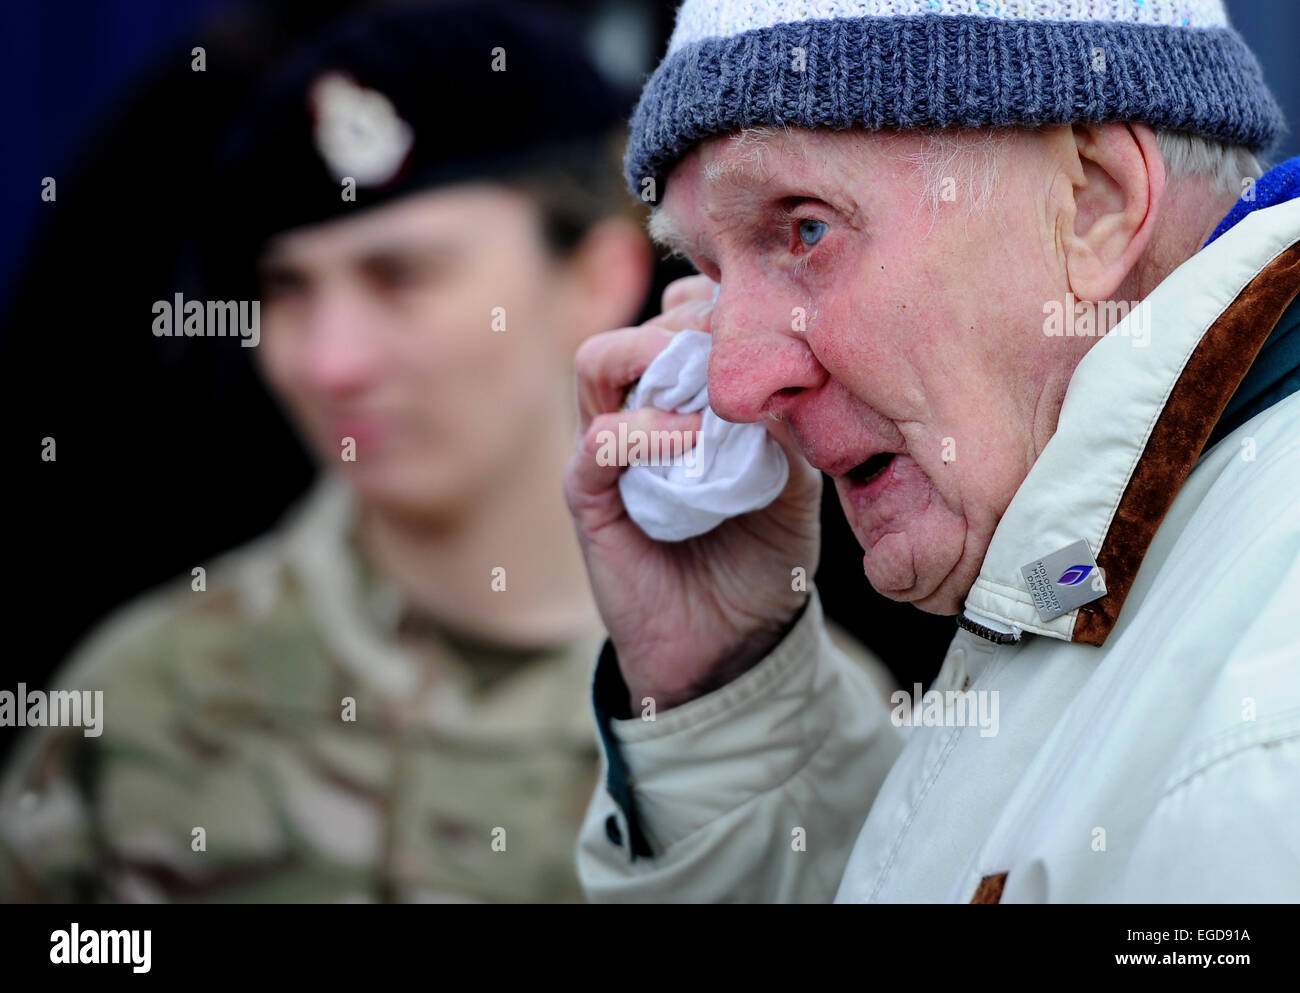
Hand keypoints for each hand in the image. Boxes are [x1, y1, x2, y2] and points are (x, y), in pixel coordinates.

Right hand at [565, 275, 821, 712]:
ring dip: (654, 359)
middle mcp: (640, 415)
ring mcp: (609, 454)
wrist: (734, 646)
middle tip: (738, 354)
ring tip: (709, 395)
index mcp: (684, 401)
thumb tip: (783, 367)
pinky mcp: (589, 498)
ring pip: (598, 362)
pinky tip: (690, 443)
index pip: (678, 316)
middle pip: (638, 327)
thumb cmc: (762, 560)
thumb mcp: (796, 483)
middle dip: (689, 327)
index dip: (714, 305)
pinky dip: (643, 431)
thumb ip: (787, 426)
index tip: (767, 324)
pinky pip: (598, 442)